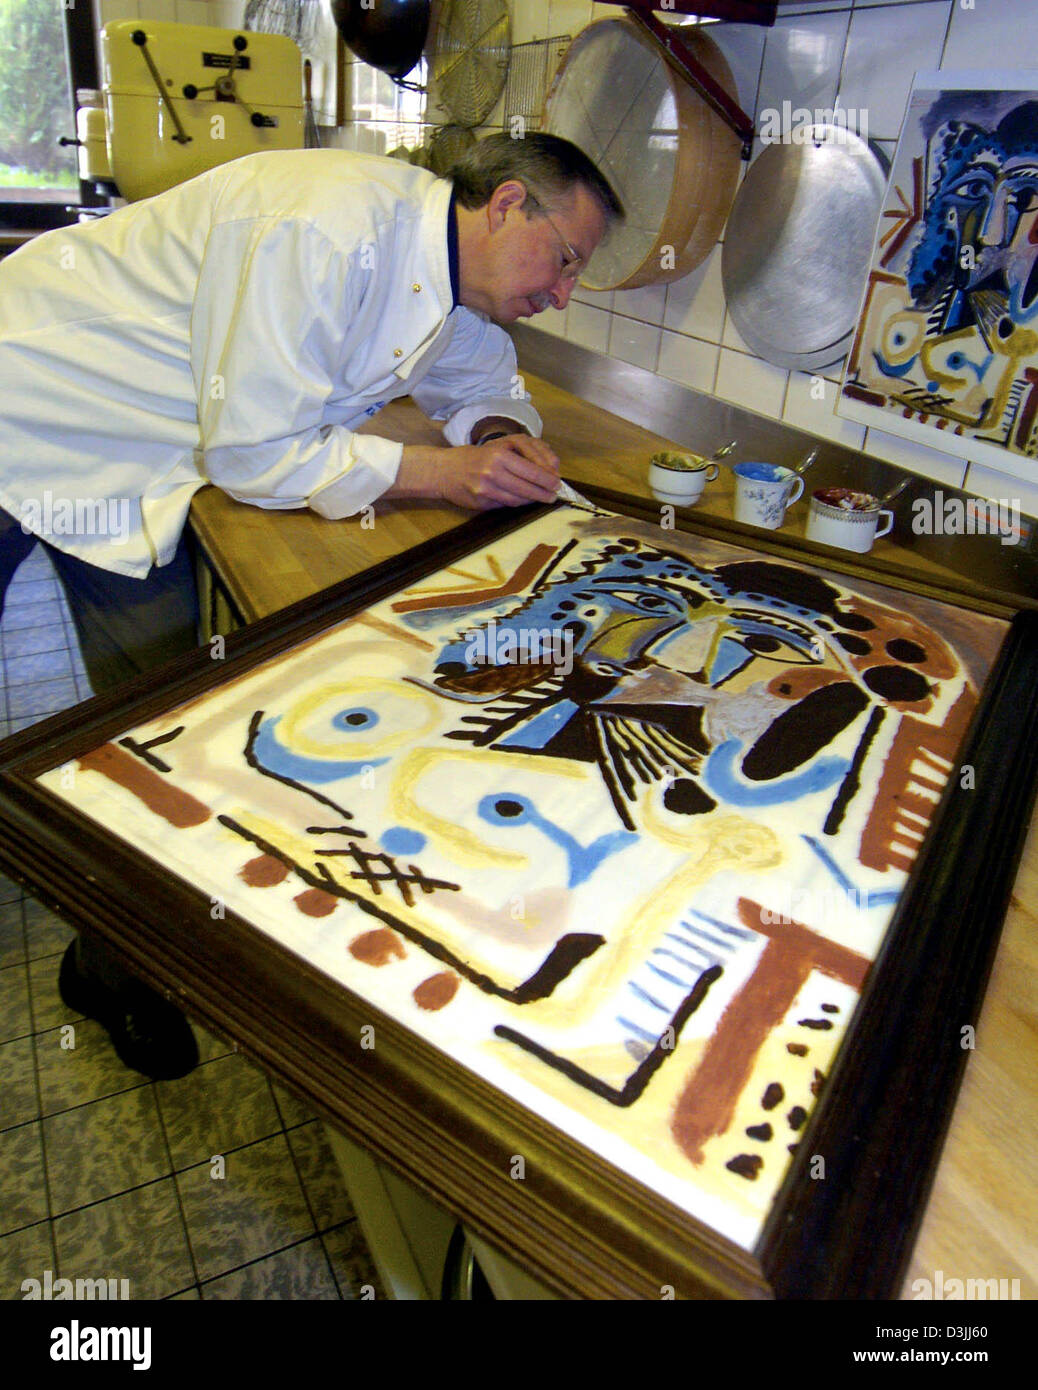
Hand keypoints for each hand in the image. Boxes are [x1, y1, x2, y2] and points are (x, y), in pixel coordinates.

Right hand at [392, 438, 560, 509]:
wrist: (442, 470)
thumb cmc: (472, 456)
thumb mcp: (496, 446)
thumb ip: (520, 456)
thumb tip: (546, 471)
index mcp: (499, 455)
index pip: (532, 470)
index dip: (547, 480)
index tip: (557, 483)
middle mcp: (493, 472)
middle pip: (527, 487)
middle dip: (544, 493)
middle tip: (553, 495)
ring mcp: (486, 490)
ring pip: (518, 499)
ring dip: (532, 500)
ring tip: (542, 498)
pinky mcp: (482, 503)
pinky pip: (506, 505)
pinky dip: (518, 503)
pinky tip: (524, 500)